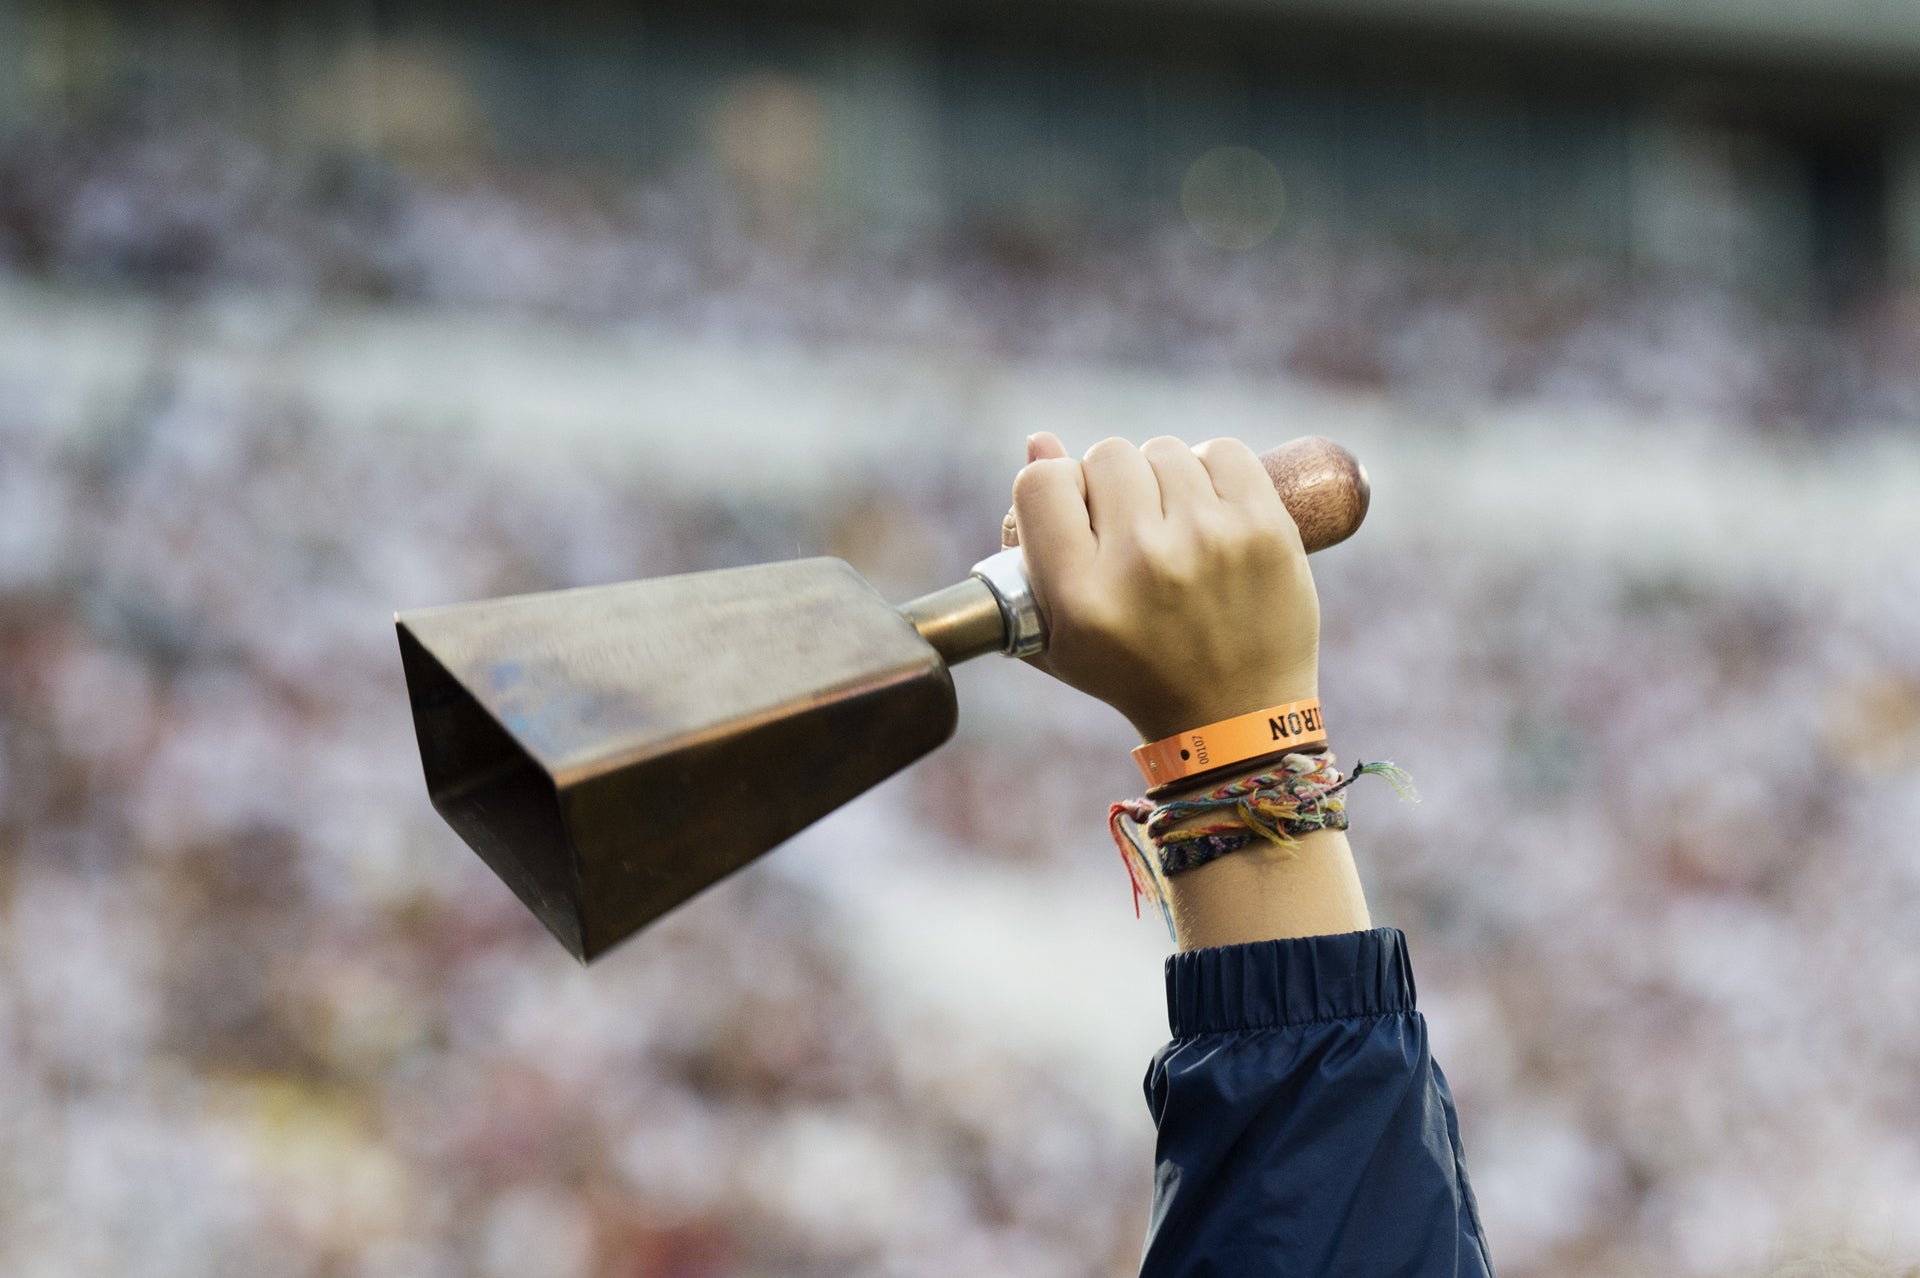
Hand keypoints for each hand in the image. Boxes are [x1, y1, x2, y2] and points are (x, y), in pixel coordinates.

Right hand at [1009, 432, 1319, 742]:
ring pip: (1164, 450)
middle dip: (1114, 484)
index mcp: (1080, 595)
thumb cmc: (1132, 671)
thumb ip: (1033, 541)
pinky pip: (1223, 451)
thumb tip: (1040, 440)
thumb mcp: (1059, 632)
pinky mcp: (1266, 527)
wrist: (1234, 717)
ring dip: (1165, 479)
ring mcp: (1209, 540)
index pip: (1042, 481)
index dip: (1055, 488)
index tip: (1078, 515)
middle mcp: (1143, 562)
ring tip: (1175, 528)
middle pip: (1107, 455)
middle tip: (1132, 527)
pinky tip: (1211, 512)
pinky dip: (1214, 472)